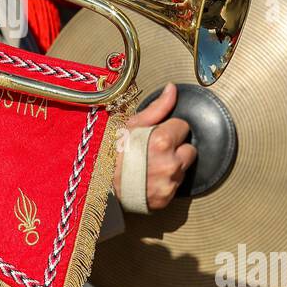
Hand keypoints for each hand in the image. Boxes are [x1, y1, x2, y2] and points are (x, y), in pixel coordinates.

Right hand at [113, 83, 196, 211]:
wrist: (98, 183)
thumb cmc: (112, 152)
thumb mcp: (132, 124)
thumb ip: (158, 107)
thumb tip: (171, 90)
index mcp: (162, 140)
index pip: (183, 126)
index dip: (169, 129)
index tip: (156, 134)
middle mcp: (170, 163)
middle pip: (189, 149)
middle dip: (176, 148)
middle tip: (155, 150)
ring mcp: (169, 182)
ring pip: (183, 168)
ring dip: (172, 165)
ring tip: (151, 164)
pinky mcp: (167, 197)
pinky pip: (176, 185)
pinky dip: (167, 181)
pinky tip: (150, 177)